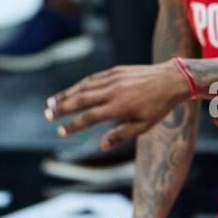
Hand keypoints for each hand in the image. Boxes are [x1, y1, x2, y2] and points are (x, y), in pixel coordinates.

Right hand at [45, 59, 188, 147]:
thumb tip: (102, 145)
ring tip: (51, 103)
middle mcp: (112, 92)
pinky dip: (78, 85)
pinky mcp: (114, 71)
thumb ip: (121, 135)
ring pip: (83, 87)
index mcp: (118, 107)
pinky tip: (70, 91)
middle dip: (62, 108)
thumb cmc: (158, 107)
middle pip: (81, 100)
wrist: (170, 80)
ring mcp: (112, 79)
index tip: (60, 132)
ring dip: (66, 95)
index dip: (73, 125)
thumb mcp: (143, 126)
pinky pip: (92, 79)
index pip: (89, 117)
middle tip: (47, 115)